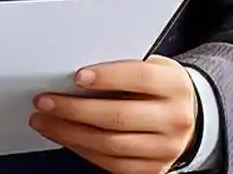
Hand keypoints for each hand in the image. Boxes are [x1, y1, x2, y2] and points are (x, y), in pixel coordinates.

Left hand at [30, 56, 197, 173]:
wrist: (186, 116)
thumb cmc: (159, 88)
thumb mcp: (151, 68)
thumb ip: (122, 69)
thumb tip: (76, 76)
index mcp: (175, 86)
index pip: (140, 78)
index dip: (107, 77)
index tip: (77, 77)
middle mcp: (174, 119)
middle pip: (119, 116)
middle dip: (75, 109)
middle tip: (45, 101)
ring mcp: (165, 148)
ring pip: (111, 144)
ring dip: (70, 133)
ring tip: (45, 121)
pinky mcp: (153, 169)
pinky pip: (112, 164)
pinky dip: (83, 150)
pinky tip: (66, 138)